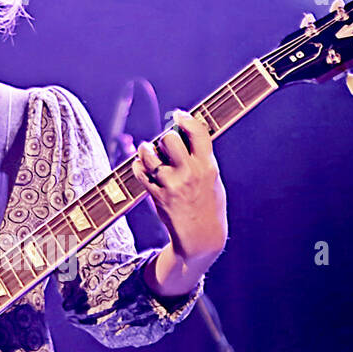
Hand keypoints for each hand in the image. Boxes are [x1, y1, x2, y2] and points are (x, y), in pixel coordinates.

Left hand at [130, 109, 227, 266]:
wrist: (201, 236)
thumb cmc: (209, 206)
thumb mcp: (213, 180)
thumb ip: (202, 159)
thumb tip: (188, 134)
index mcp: (208, 167)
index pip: (197, 133)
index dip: (186, 119)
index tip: (179, 115)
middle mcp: (189, 173)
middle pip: (170, 139)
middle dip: (166, 137)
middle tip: (166, 143)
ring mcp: (172, 184)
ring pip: (150, 154)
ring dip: (147, 149)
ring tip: (148, 150)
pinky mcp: (157, 196)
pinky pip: (140, 173)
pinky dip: (138, 166)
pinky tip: (142, 166)